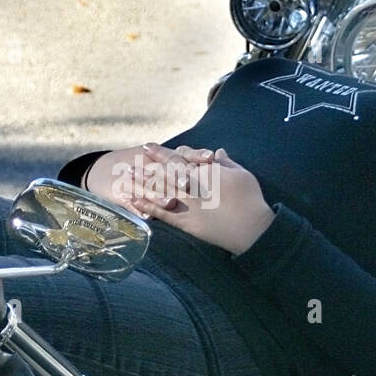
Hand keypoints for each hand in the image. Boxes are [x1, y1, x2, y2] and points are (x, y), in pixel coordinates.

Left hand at [117, 143, 275, 255]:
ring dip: (140, 185)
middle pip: (162, 174)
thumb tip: (217, 152)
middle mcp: (191, 187)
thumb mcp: (241, 174)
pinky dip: (146, 207)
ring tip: (125, 179)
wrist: (250, 228)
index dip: (161, 153)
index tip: (147, 147)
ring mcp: (186, 205)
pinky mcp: (185, 222)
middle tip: (127, 164)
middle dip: (144, 168)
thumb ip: (226, 163)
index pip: (177, 159)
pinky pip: (161, 213)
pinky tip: (133, 202)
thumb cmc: (250, 199)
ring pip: (158, 191)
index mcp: (203, 173)